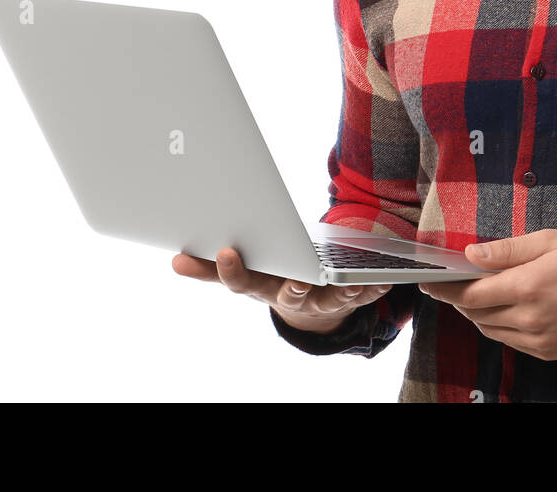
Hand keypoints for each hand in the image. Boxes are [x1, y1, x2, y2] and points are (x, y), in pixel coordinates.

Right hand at [172, 246, 390, 334]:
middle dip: (295, 286)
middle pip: (290, 294)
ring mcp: (320, 300)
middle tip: (300, 279)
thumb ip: (210, 269)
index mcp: (262, 286)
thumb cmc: (271, 279)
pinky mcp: (347, 298)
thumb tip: (173, 261)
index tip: (225, 250)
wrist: (307, 305)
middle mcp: (290, 297)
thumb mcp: (244, 274)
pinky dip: (372, 288)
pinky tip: (383, 280)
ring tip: (350, 280)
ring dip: (342, 291)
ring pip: (331, 298)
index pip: (242, 282)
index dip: (232, 270)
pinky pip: (362, 295)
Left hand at [419, 230, 556, 359]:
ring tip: (476, 294)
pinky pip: (508, 340)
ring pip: (489, 329)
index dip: (446, 289)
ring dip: (477, 312)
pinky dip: (497, 325)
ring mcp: (537, 339)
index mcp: (527, 287)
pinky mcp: (545, 352)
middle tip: (447, 286)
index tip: (429, 282)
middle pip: (476, 313)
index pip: (471, 293)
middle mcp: (528, 318)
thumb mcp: (549, 241)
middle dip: (458, 299)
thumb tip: (471, 254)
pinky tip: (502, 309)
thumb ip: (507, 249)